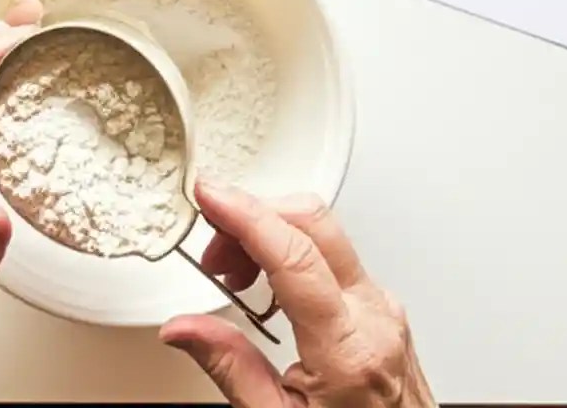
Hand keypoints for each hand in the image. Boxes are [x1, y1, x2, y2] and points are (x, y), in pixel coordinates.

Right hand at [160, 183, 434, 407]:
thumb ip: (231, 370)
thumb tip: (183, 328)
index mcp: (349, 351)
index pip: (296, 256)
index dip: (247, 216)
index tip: (211, 196)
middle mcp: (375, 317)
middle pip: (315, 223)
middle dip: (252, 216)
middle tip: (211, 245)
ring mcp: (384, 307)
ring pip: (324, 233)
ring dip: (268, 235)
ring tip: (233, 275)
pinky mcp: (383, 306)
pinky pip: (334, 255)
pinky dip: (291, 252)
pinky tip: (265, 283)